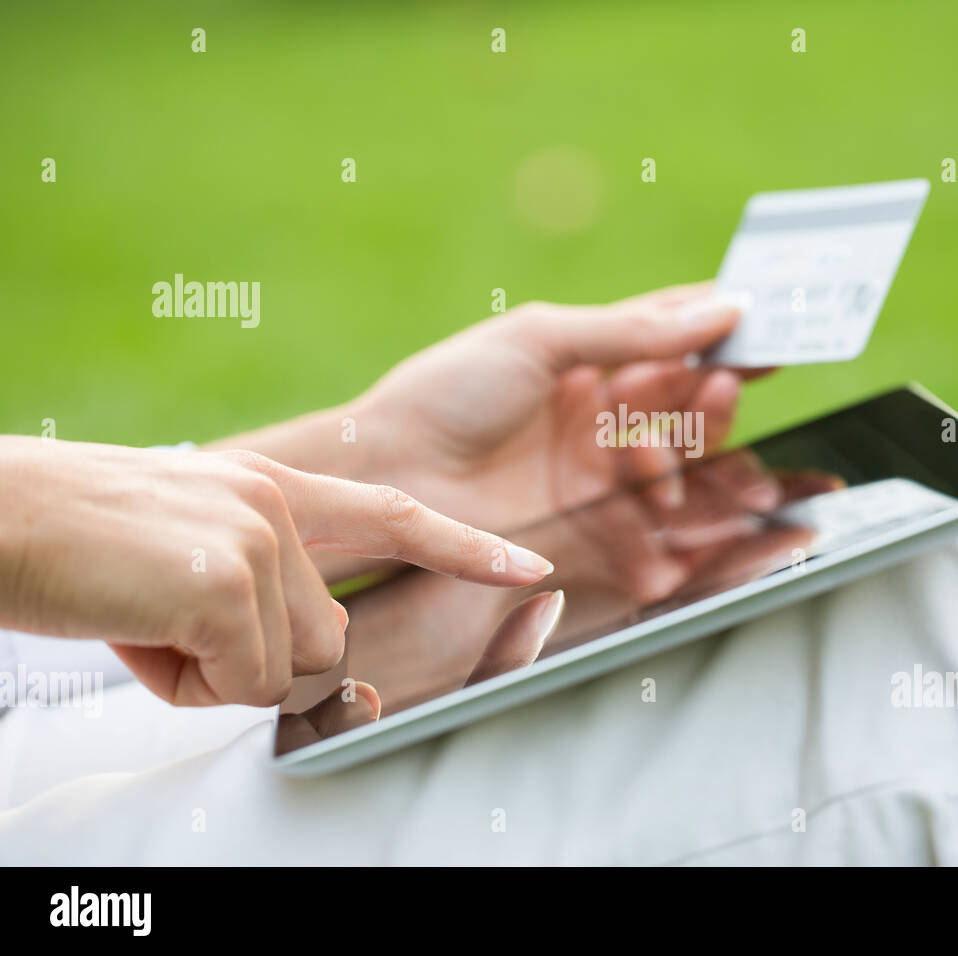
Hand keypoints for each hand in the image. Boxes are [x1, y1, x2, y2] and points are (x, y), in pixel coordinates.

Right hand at [0, 438, 553, 706]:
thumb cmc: (78, 546)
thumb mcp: (186, 553)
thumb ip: (261, 593)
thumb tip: (323, 674)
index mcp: (274, 489)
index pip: (395, 516)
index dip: (464, 548)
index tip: (526, 570)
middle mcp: (278, 506)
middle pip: (325, 642)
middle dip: (251, 663)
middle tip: (166, 621)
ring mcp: (259, 540)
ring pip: (286, 671)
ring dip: (212, 674)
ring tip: (144, 617)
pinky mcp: (227, 582)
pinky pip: (242, 686)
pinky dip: (184, 685)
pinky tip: (135, 628)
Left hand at [215, 283, 757, 549]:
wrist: (390, 475)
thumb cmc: (448, 392)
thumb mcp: (542, 340)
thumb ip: (633, 330)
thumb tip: (720, 308)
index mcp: (581, 358)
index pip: (666, 335)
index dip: (715, 327)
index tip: (768, 317)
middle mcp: (594, 414)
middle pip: (680, 398)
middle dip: (714, 386)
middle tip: (738, 375)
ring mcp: (594, 470)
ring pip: (677, 453)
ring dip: (702, 438)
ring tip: (708, 421)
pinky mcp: (591, 524)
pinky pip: (656, 512)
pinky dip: (682, 500)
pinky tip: (682, 489)